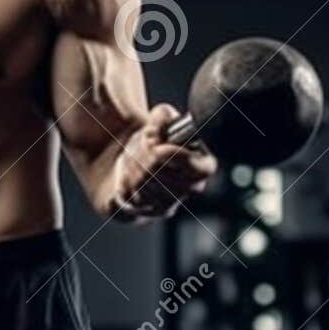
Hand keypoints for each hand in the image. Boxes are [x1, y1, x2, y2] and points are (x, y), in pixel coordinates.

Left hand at [114, 103, 217, 217]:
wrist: (132, 159)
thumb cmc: (154, 139)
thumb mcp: (161, 118)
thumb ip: (163, 116)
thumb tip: (158, 127)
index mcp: (203, 166)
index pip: (197, 167)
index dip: (174, 155)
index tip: (158, 146)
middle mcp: (191, 189)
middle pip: (162, 172)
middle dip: (144, 155)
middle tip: (141, 148)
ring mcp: (171, 204)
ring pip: (144, 184)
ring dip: (133, 166)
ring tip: (134, 160)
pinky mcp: (148, 213)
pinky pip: (132, 196)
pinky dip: (125, 182)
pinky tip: (129, 176)